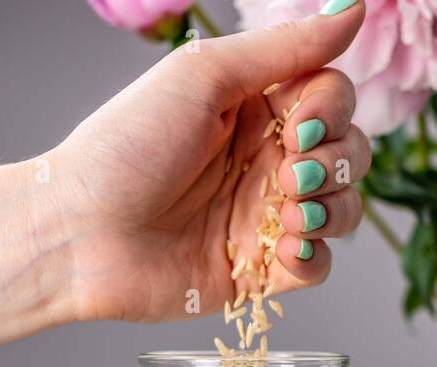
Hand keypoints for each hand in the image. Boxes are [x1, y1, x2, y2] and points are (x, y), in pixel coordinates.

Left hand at [41, 3, 368, 324]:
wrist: (80, 234)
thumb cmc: (126, 147)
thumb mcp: (204, 77)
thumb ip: (285, 46)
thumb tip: (356, 6)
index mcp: (255, 108)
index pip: (333, 97)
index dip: (331, 110)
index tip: (297, 124)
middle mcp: (266, 160)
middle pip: (350, 152)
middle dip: (334, 162)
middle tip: (287, 173)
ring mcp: (265, 217)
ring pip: (344, 209)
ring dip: (331, 209)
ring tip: (287, 215)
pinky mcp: (259, 271)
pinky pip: (319, 266)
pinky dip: (313, 258)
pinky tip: (283, 252)